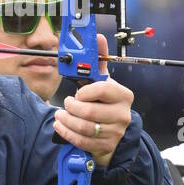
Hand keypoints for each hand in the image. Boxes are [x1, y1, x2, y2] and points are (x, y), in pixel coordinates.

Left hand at [52, 34, 132, 165]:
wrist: (115, 132)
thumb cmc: (105, 104)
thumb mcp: (104, 82)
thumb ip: (99, 60)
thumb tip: (98, 37)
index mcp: (124, 95)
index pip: (102, 89)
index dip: (84, 92)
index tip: (77, 93)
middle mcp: (122, 114)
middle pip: (89, 112)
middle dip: (71, 108)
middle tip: (65, 104)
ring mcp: (116, 132)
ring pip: (84, 128)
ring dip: (66, 121)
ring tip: (60, 115)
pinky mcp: (106, 146)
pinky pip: (82, 141)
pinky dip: (67, 133)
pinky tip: (61, 126)